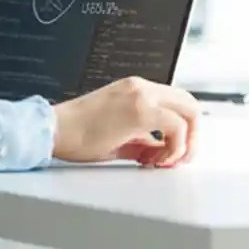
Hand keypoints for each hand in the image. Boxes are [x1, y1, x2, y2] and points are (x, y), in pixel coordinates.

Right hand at [51, 76, 199, 167]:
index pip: (178, 102)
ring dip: (186, 142)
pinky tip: (156, 160)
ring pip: (190, 112)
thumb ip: (144, 140)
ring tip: (165, 161)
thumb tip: (162, 151)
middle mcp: (141, 87)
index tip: (171, 152)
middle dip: (193, 136)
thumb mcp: (118, 134)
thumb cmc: (77, 133)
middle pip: (191, 104)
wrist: (55, 130)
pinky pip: (177, 127)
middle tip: (179, 158)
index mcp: (136, 88)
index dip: (184, 130)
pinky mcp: (140, 111)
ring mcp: (142, 95)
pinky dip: (175, 147)